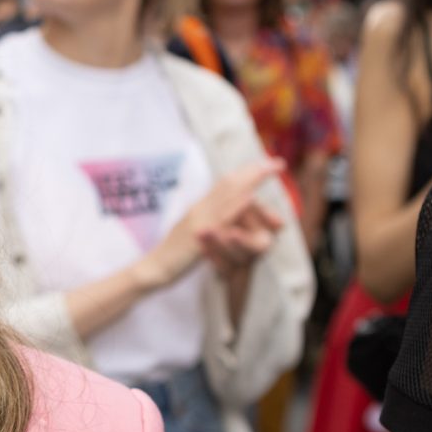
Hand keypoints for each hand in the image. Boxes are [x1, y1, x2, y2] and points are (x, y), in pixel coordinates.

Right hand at [137, 159, 285, 289]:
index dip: (246, 172)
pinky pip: (220, 220)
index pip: (225, 183)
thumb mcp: (195, 234)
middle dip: (254, 171)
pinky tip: (249, 198)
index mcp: (200, 207)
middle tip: (277, 163)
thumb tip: (228, 220)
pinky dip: (235, 206)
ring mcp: (199, 220)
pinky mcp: (199, 237)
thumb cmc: (174, 255)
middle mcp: (200, 208)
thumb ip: (210, 223)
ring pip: (227, 195)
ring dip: (249, 181)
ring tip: (268, 169)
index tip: (267, 165)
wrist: (154, 268)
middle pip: (229, 183)